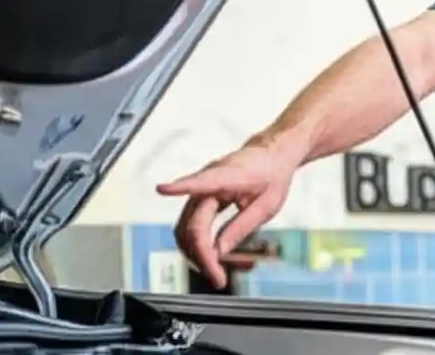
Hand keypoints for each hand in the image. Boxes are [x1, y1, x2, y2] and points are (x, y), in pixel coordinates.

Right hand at [155, 135, 298, 288]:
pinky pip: (190, 224)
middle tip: (218, 277)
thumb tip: (219, 251)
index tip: (162, 188)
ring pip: (186, 227)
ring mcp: (201, 190)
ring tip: (215, 271)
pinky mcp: (200, 198)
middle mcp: (208, 180)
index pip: (202, 182)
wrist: (271, 156)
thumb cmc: (272, 175)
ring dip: (195, 252)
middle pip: (193, 224)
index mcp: (230, 175)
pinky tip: (209, 257)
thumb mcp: (268, 204)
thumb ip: (242, 226)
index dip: (180, 186)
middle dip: (201, 254)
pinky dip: (196, 243)